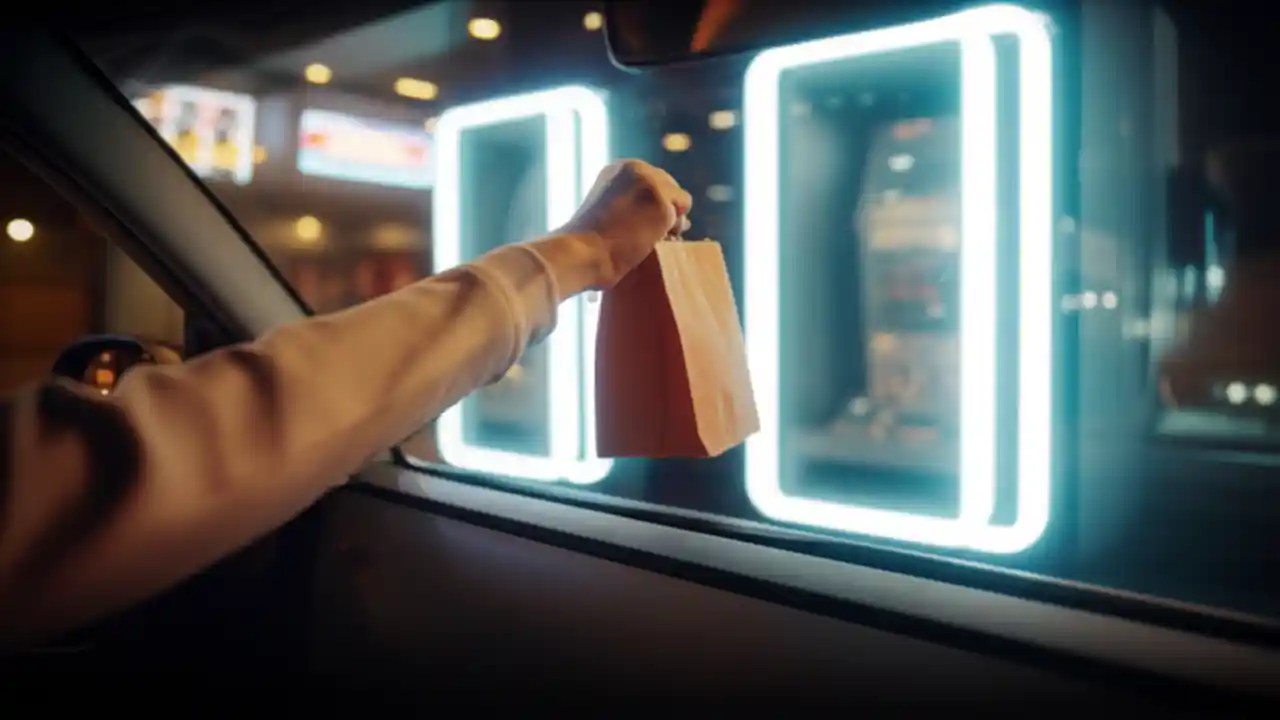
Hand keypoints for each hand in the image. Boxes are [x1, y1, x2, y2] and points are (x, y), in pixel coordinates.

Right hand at [560, 159, 692, 287]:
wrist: (580, 253)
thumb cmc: (589, 242)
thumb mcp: (608, 207)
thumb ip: (633, 201)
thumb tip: (674, 215)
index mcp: (621, 168)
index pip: (655, 180)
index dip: (652, 204)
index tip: (636, 222)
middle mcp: (638, 169)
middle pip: (671, 187)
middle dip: (665, 209)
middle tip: (644, 233)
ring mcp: (652, 185)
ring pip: (681, 202)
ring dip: (669, 222)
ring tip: (644, 237)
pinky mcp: (663, 205)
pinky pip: (681, 221)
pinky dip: (671, 234)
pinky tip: (649, 242)